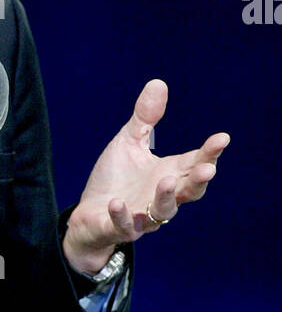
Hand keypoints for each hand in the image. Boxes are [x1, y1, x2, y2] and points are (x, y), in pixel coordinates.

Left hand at [62, 79, 229, 274]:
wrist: (89, 214)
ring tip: (166, 181)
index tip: (222, 138)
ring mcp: (144, 215)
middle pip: (190, 190)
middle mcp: (162, 196)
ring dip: (166, 196)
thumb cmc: (115, 178)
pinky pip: (125, 225)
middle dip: (199, 180)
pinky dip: (122, 215)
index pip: (195, 163)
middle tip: (207, 169)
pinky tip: (118, 202)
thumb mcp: (128, 143)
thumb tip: (159, 82)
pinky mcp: (120, 228)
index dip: (210, 153)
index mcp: (169, 173)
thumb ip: (145, 118)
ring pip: (163, 210)